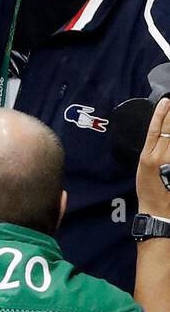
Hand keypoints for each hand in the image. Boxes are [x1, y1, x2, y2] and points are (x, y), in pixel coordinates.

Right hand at [138, 98, 169, 218]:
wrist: (158, 209)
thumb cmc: (149, 189)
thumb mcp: (145, 167)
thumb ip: (154, 152)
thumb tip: (163, 135)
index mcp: (147, 155)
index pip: (156, 129)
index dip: (161, 114)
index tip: (167, 102)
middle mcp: (160, 157)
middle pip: (169, 131)